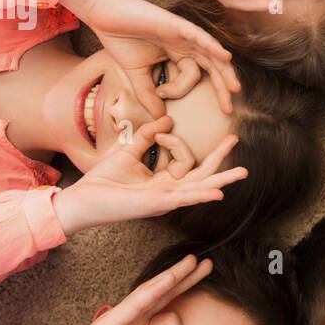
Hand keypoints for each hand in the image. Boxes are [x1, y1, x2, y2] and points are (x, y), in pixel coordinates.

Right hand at [39, 254, 209, 324]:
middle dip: (187, 279)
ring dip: (176, 275)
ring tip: (196, 262)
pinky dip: (155, 288)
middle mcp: (132, 322)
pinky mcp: (112, 322)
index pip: (169, 322)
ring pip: (154, 293)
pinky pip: (137, 301)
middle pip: (164, 295)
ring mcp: (122, 319)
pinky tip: (172, 276)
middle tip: (208, 264)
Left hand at [53, 120, 246, 234]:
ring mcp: (164, 200)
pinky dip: (201, 195)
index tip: (162, 130)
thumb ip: (148, 136)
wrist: (82, 199)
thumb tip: (169, 121)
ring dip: (222, 179)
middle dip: (221, 159)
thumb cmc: (103, 181)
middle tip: (235, 140)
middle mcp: (169, 192)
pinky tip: (218, 194)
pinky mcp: (155, 204)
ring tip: (243, 172)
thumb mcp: (129, 151)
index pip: (185, 160)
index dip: (176, 141)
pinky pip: (183, 198)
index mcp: (164, 182)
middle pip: (202, 175)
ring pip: (199, 188)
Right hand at [63, 0, 240, 117]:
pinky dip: (211, 45)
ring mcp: (182, 33)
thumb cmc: (120, 40)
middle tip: (229, 108)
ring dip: (223, 71)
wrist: (104, 15)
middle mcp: (185, 44)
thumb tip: (159, 117)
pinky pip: (198, 36)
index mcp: (178, 54)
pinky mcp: (176, 24)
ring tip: (234, 88)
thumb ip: (149, 95)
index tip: (182, 100)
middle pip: (212, 67)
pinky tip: (224, 56)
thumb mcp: (137, 75)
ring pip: (209, 53)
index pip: (199, 75)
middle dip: (222, 87)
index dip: (198, 91)